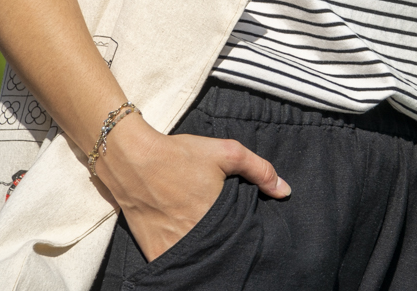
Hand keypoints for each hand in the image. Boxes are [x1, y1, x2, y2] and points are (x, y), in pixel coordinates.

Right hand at [93, 116, 289, 260]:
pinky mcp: (153, 252)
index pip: (239, 239)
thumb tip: (285, 191)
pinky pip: (174, 265)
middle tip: (227, 235)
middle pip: (219, 251)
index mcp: (214, 217)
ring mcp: (171, 248)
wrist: (132, 159)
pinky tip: (190, 249)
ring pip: (198, 260)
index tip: (245, 230)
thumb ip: (260, 170)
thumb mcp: (227, 152)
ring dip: (206, 254)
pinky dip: (184, 261)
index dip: (244, 236)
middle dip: (226, 246)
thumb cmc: (180, 154)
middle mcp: (193, 238)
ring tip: (210, 242)